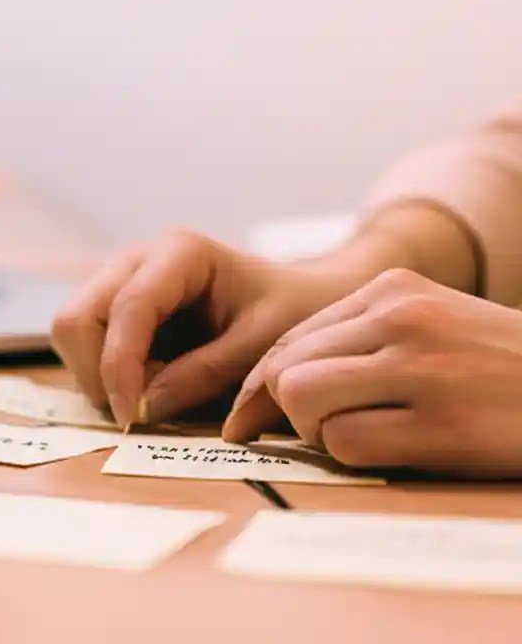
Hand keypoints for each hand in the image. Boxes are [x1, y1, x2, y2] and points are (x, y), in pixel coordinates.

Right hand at [51, 229, 362, 425]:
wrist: (298, 303)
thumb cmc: (290, 316)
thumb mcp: (263, 347)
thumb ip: (206, 374)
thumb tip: (143, 408)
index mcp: (178, 253)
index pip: (127, 308)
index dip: (120, 366)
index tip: (134, 418)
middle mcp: (135, 261)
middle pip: (76, 318)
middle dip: (98, 373)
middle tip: (142, 412)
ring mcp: (117, 284)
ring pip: (70, 335)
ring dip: (99, 378)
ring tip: (154, 397)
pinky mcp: (111, 312)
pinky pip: (83, 349)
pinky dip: (105, 378)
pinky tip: (150, 387)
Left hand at [224, 268, 521, 477]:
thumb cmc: (498, 369)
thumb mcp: (432, 324)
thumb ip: (360, 339)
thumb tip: (271, 384)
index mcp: (392, 288)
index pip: (289, 337)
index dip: (261, 384)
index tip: (248, 415)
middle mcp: (402, 318)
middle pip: (284, 367)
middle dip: (280, 409)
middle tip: (301, 434)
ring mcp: (421, 369)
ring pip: (301, 399)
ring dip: (314, 431)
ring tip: (356, 436)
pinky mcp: (440, 425)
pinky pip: (344, 444)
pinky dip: (351, 456)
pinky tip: (391, 450)